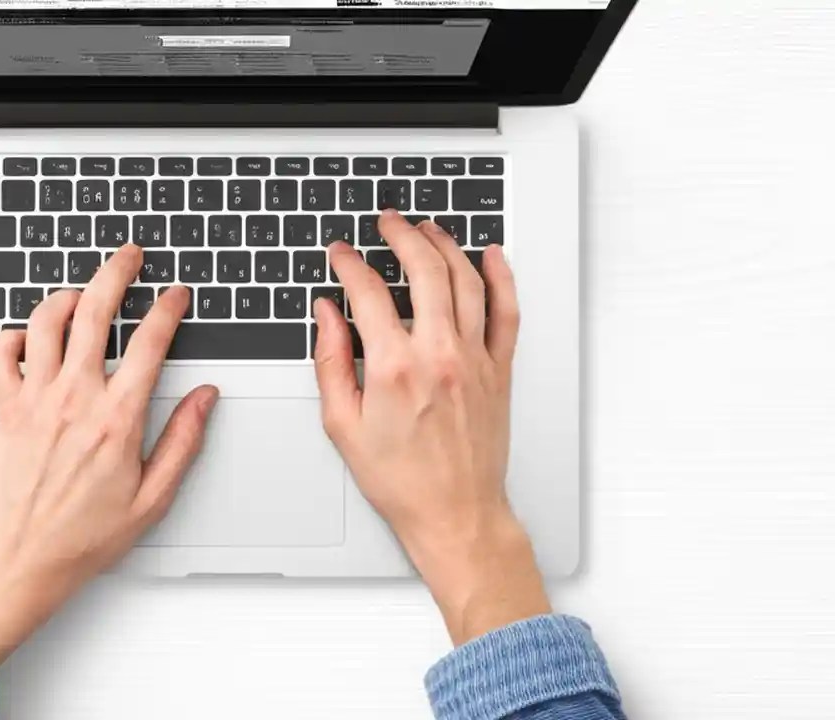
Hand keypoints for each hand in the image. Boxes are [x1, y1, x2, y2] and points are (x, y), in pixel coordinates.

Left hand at [0, 244, 218, 669]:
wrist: (24, 557)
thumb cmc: (85, 534)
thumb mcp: (153, 497)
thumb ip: (183, 441)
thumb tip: (205, 398)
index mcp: (117, 418)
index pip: (150, 344)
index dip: (167, 309)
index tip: (176, 294)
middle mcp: (74, 399)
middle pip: (94, 312)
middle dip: (116, 273)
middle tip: (129, 256)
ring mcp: (35, 399)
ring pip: (44, 322)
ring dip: (65, 296)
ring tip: (81, 291)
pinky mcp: (5, 409)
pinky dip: (13, 337)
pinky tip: (29, 339)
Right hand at [313, 210, 549, 644]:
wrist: (454, 513)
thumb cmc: (400, 479)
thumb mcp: (342, 424)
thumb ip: (331, 361)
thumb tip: (327, 314)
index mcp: (394, 368)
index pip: (368, 292)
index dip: (349, 263)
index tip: (340, 253)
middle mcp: (439, 355)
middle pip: (424, 270)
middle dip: (401, 235)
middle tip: (387, 222)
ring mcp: (475, 359)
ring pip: (466, 281)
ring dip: (446, 245)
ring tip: (427, 229)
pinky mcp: (499, 371)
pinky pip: (507, 312)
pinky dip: (501, 277)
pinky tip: (490, 257)